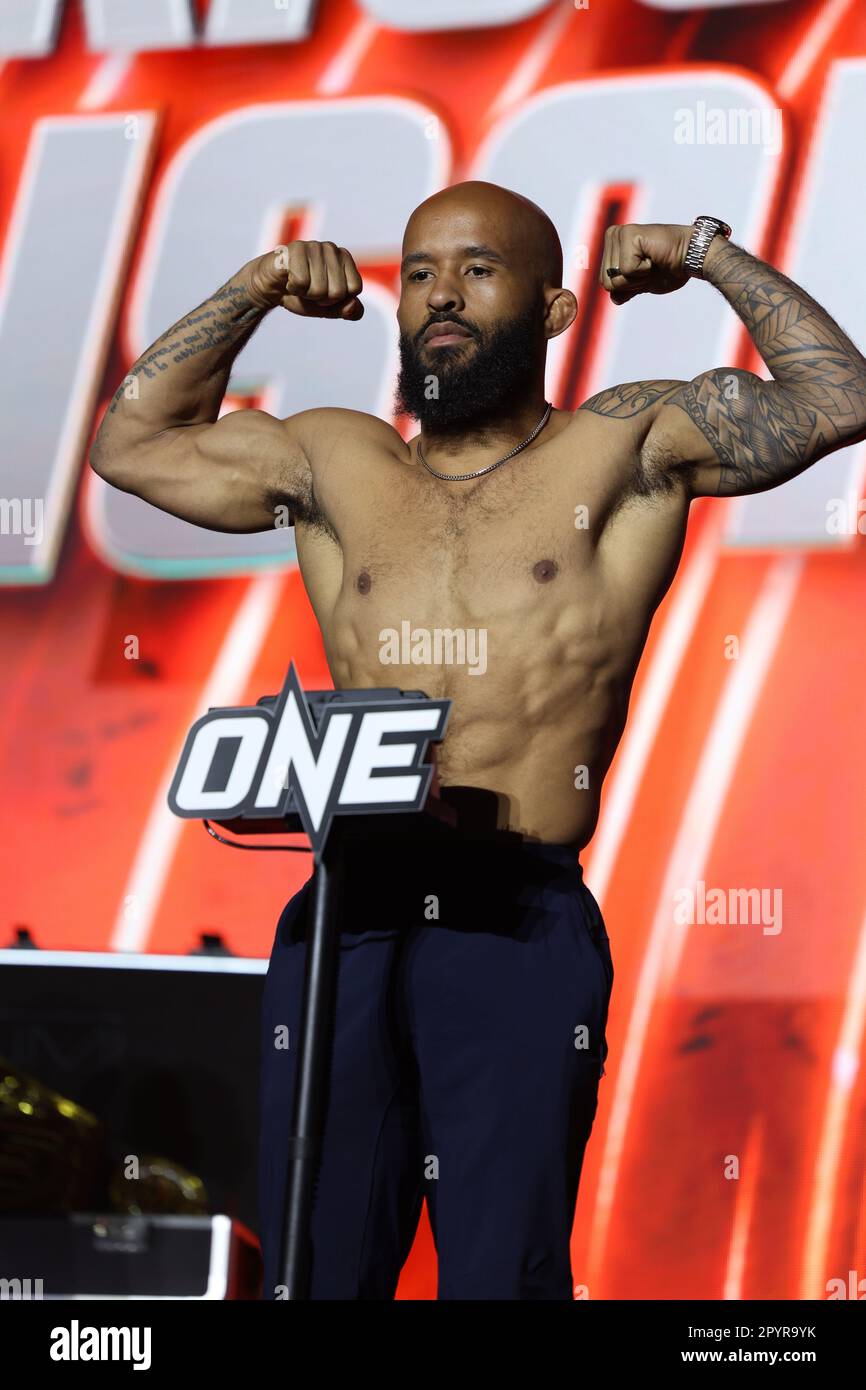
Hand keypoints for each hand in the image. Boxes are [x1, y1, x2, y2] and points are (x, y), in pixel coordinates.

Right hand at [246, 241, 363, 318]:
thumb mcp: (329, 308)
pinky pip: (301, 282)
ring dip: (306, 294)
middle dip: (321, 299)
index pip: (354, 289)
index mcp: (345, 258)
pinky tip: (288, 279)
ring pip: (320, 289)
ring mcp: (313, 246)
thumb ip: (348, 310)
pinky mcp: (295, 249)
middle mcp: (331, 248)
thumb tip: (353, 307)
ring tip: (298, 284)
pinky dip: (293, 288)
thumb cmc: (303, 295)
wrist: (271, 289)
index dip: (337, 299)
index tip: (324, 292)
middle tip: (308, 289)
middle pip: (338, 291)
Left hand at [599, 223, 693, 304]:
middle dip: (631, 283)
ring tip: (651, 261)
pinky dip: (643, 270)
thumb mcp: (641, 284)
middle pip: (606, 281)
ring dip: (638, 277)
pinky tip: (654, 257)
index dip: (627, 286)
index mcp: (611, 246)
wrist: (690, 258)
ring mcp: (620, 233)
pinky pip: (627, 270)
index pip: (604, 282)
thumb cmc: (669, 269)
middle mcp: (612, 236)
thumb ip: (625, 290)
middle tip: (650, 267)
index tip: (645, 271)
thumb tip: (613, 298)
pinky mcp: (629, 235)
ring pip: (615, 277)